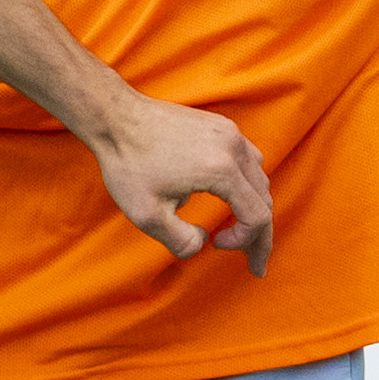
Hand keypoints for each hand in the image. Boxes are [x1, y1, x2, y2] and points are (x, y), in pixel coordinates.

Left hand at [88, 94, 274, 273]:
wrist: (114, 117)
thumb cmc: (128, 164)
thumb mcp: (148, 215)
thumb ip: (181, 241)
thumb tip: (203, 242)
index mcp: (222, 171)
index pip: (257, 216)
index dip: (246, 242)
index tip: (217, 245)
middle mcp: (233, 148)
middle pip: (264, 198)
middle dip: (260, 234)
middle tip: (254, 262)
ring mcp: (229, 132)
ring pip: (259, 177)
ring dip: (255, 206)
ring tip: (244, 231)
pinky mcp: (220, 125)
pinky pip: (247, 158)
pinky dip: (245, 184)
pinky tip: (231, 197)